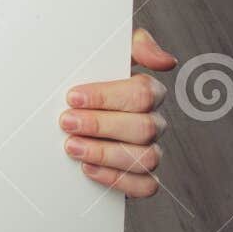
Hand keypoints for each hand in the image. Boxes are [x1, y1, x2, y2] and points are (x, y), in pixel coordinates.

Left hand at [59, 26, 177, 198]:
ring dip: (106, 154)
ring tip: (72, 147)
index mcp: (148, 93)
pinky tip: (88, 169)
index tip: (73, 97)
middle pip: (144, 128)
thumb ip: (135, 45)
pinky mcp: (139, 177)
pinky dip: (117, 180)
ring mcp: (149, 151)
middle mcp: (153, 123)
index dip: (107, 96)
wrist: (73, 111)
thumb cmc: (90, 80)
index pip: (142, 94)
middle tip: (66, 122)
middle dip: (101, 125)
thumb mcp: (108, 54)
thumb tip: (165, 61)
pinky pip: (145, 186)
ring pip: (146, 158)